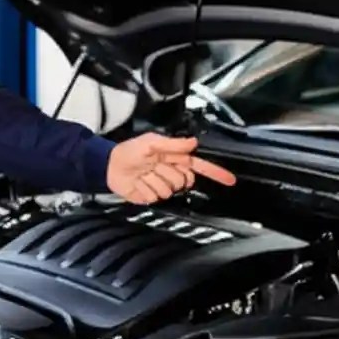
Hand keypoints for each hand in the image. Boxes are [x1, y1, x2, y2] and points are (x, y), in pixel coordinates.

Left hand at [106, 133, 235, 203]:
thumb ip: (172, 143)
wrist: (109, 166)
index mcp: (174, 157)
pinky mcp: (152, 197)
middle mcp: (171, 172)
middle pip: (185, 179)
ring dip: (155, 179)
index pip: (199, 166)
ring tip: (144, 172)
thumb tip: (192, 142)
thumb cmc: (128, 151)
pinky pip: (157, 197)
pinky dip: (146, 188)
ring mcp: (162, 185)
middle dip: (171, 172)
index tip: (229, 179)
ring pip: (170, 189)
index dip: (215, 172)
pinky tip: (139, 182)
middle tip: (156, 165)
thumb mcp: (150, 142)